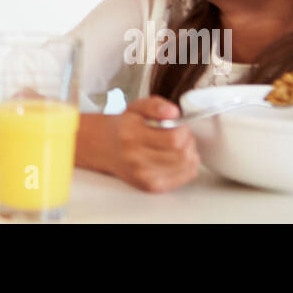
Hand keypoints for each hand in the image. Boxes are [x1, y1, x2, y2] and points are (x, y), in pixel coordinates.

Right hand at [76, 96, 199, 192]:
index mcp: (131, 135)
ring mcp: (143, 176)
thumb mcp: (136, 107)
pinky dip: (187, 166)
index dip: (183, 130)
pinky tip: (178, 157)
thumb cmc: (122, 126)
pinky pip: (183, 178)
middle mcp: (135, 159)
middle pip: (181, 155)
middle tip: (180, 134)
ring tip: (179, 145)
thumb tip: (173, 112)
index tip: (179, 124)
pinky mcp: (150, 187)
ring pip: (186, 167)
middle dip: (188, 141)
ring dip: (189, 153)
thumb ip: (156, 105)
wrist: (103, 147)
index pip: (173, 139)